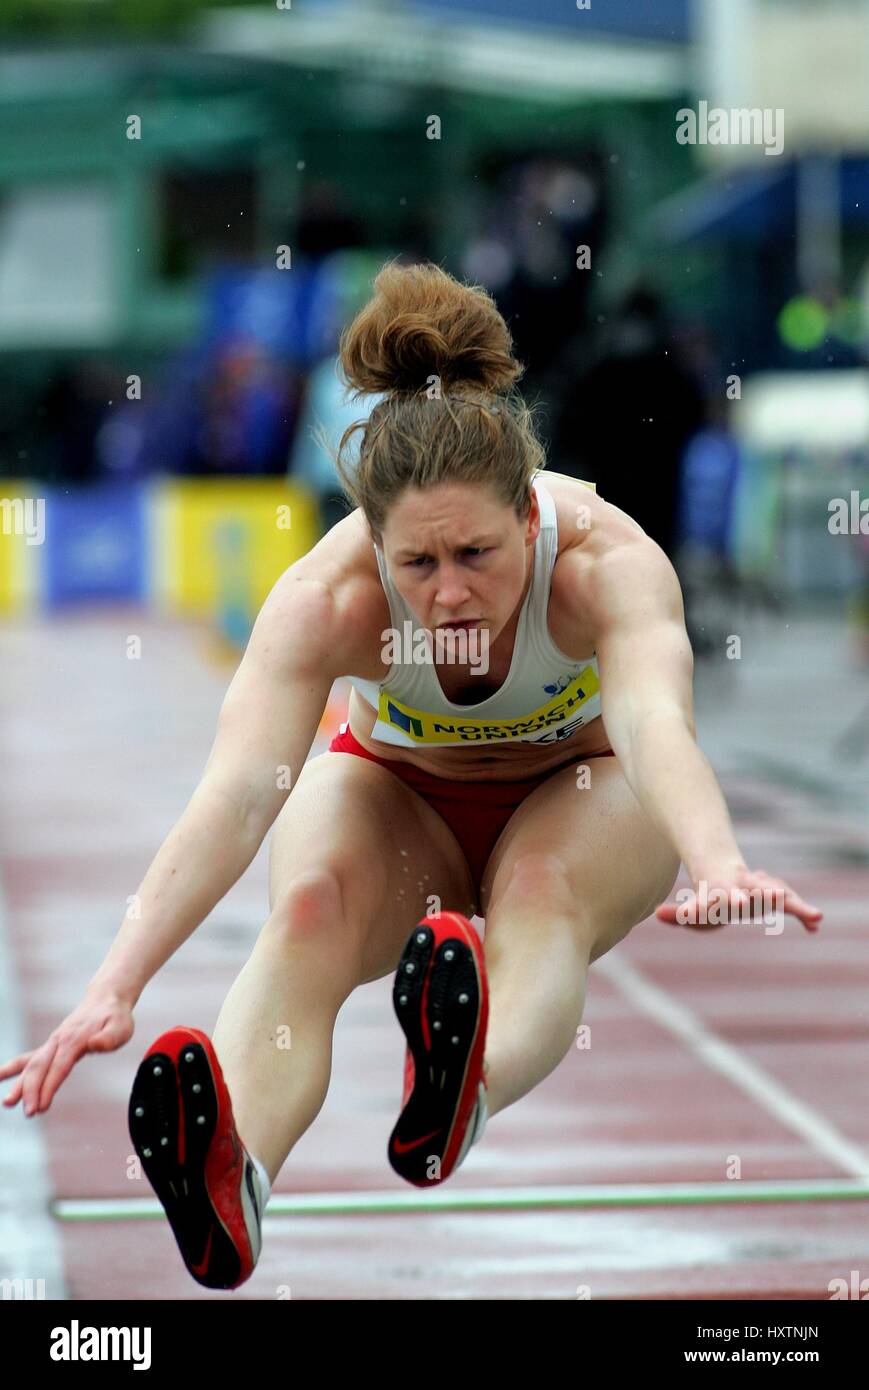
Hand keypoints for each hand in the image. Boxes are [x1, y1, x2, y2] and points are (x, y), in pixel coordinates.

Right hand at [0, 987, 134, 1115]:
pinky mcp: (51, 1046)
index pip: (58, 1067)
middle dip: (31, 1090)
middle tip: (28, 1113)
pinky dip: (14, 1067)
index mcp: (75, 1039)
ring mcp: (53, 1043)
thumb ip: (109, 1038)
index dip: (48, 1087)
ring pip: (31, 1063)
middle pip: (40, 1067)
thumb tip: (94, 1044)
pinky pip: (30, 1057)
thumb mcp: (121, 1026)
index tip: (40, 1106)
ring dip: (19, 1083)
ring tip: (7, 1102)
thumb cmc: (115, 1016)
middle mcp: (59, 1041)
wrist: (104, 999)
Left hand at [655, 866, 822, 932]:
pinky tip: (815, 925)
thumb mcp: (694, 910)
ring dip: (792, 902)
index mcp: (722, 891)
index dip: (717, 904)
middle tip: (776, 897)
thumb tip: (656, 913)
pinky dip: (804, 913)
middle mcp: (745, 887)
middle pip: (754, 891)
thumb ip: (678, 914)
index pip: (719, 899)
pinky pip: (793, 905)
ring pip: (778, 892)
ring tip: (812, 914)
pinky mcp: (778, 897)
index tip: (701, 911)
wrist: (728, 876)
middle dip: (763, 894)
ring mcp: (763, 890)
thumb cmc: (712, 899)